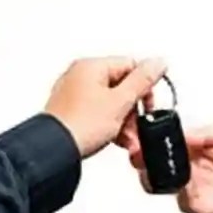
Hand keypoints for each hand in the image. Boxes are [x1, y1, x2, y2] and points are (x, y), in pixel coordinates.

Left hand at [45, 57, 166, 158]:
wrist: (54, 150)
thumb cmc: (80, 124)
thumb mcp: (121, 101)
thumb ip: (143, 80)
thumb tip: (158, 62)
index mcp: (91, 66)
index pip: (130, 65)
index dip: (144, 87)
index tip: (148, 104)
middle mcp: (80, 75)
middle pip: (121, 86)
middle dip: (133, 110)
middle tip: (137, 126)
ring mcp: (73, 94)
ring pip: (110, 102)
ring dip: (124, 121)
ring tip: (127, 139)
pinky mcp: (70, 111)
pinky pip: (97, 113)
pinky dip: (109, 125)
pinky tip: (114, 139)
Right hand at [120, 124, 212, 212]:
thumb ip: (205, 133)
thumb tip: (181, 131)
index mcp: (190, 143)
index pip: (157, 137)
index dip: (143, 133)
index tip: (136, 126)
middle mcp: (184, 164)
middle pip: (147, 160)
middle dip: (137, 153)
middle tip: (135, 145)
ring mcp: (188, 185)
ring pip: (155, 181)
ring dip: (149, 171)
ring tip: (148, 159)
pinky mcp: (197, 204)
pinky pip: (179, 198)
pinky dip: (175, 188)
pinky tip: (178, 178)